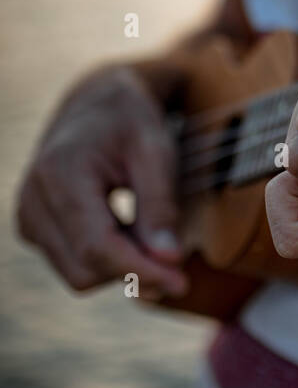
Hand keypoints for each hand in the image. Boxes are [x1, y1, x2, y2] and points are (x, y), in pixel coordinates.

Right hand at [16, 66, 187, 299]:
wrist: (96, 104)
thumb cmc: (130, 121)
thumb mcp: (156, 149)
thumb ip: (160, 204)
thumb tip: (169, 259)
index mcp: (60, 172)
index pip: (97, 246)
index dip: (139, 271)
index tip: (180, 284)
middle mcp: (33, 198)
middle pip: (86, 269)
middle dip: (134, 270)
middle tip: (176, 252)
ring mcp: (28, 216)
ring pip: (78, 275)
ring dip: (121, 265)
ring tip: (148, 226)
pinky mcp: (32, 228)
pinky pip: (73, 265)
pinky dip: (107, 257)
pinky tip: (126, 226)